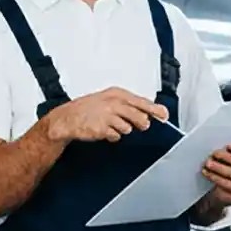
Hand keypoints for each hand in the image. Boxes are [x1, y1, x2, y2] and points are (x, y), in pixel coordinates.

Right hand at [45, 87, 169, 143]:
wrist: (66, 118)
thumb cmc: (87, 109)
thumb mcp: (108, 100)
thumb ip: (128, 106)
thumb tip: (149, 114)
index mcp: (116, 93)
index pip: (142, 102)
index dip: (155, 109)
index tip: (164, 115)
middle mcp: (113, 103)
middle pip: (139, 116)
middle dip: (141, 123)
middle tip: (140, 125)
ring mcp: (108, 116)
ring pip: (128, 128)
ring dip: (122, 129)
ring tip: (111, 124)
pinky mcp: (102, 128)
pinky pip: (116, 136)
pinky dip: (112, 136)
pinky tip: (103, 130)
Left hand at [201, 143, 230, 205]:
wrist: (225, 187)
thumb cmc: (229, 164)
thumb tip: (220, 146)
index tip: (228, 146)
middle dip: (228, 158)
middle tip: (214, 154)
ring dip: (220, 168)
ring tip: (208, 163)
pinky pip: (229, 185)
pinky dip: (216, 178)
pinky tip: (207, 173)